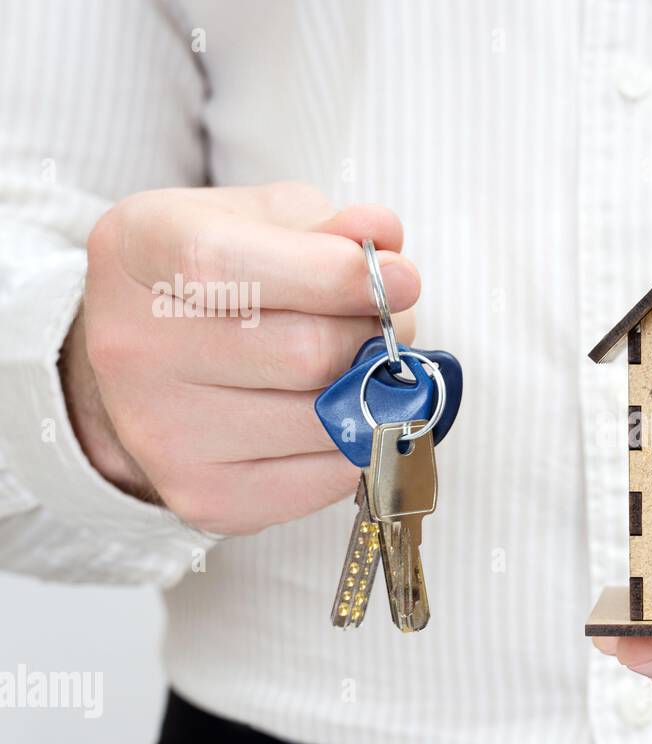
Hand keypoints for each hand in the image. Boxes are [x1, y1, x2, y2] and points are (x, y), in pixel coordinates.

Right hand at [61, 182, 418, 534]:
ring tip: (358, 368)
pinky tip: (343, 414)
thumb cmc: (228, 281)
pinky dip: (361, 444)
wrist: (159, 366)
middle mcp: (132, 346)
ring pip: (327, 420)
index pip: (226, 266)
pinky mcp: (206, 497)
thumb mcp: (269, 222)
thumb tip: (385, 239)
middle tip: (380, 327)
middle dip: (370, 338)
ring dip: (373, 393)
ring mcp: (161, 433)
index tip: (402, 278)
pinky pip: (328, 476)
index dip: (331, 275)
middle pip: (303, 354)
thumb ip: (331, 227)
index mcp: (138, 248)